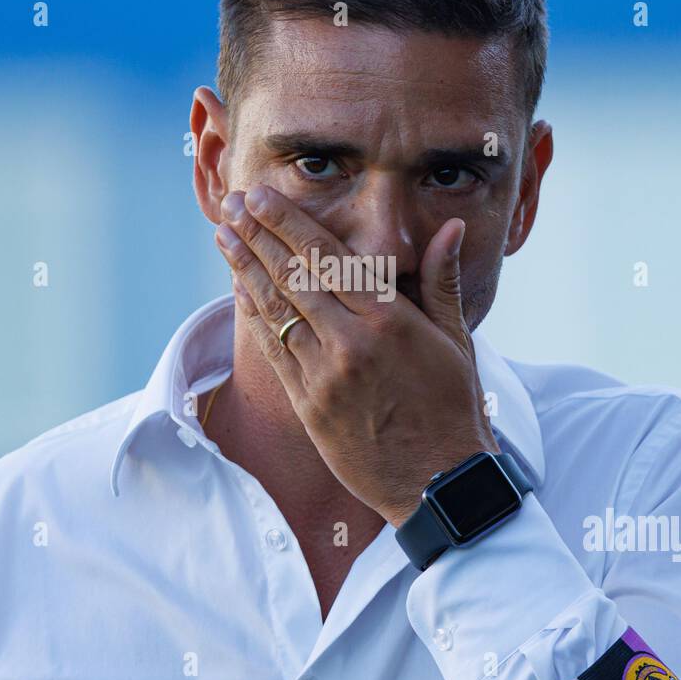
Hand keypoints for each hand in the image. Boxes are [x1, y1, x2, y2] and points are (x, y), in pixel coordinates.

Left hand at [214, 184, 498, 527]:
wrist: (440, 482)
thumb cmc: (454, 407)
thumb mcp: (456, 339)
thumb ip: (440, 280)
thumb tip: (451, 227)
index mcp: (389, 319)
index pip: (327, 257)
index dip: (289, 223)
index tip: (263, 197)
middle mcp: (351, 342)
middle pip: (292, 276)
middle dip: (258, 236)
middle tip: (234, 204)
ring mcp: (325, 375)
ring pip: (276, 310)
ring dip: (245, 269)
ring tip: (225, 237)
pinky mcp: (310, 405)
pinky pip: (274, 350)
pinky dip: (254, 316)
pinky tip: (239, 289)